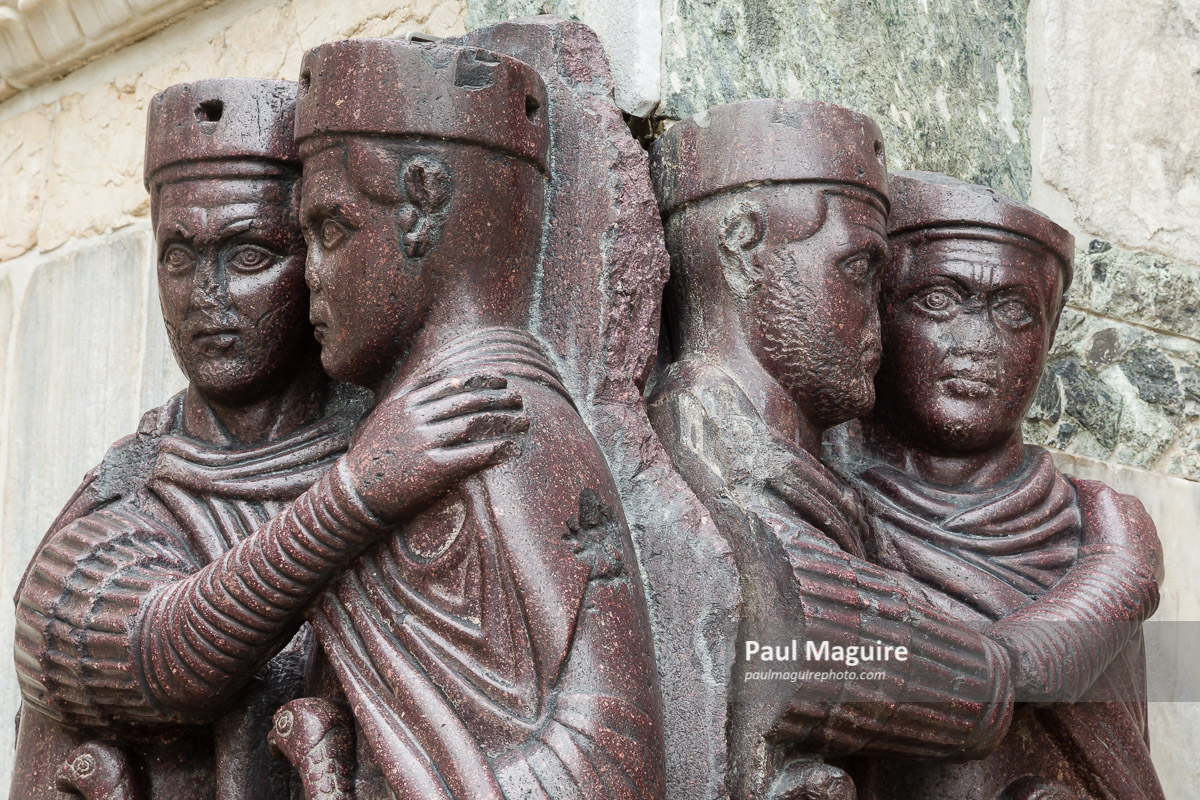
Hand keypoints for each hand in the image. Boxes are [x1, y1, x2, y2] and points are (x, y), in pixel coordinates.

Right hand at [344, 373, 528, 522]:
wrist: (354, 493)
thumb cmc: (372, 456)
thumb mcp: (384, 416)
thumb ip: (410, 397)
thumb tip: (441, 378)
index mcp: (406, 402)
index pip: (453, 381)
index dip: (482, 378)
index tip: (502, 378)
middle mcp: (416, 417)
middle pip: (468, 400)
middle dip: (499, 396)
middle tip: (520, 398)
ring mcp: (423, 442)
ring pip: (474, 423)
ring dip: (503, 420)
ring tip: (524, 421)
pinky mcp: (431, 469)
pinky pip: (471, 454)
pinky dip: (495, 449)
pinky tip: (510, 447)